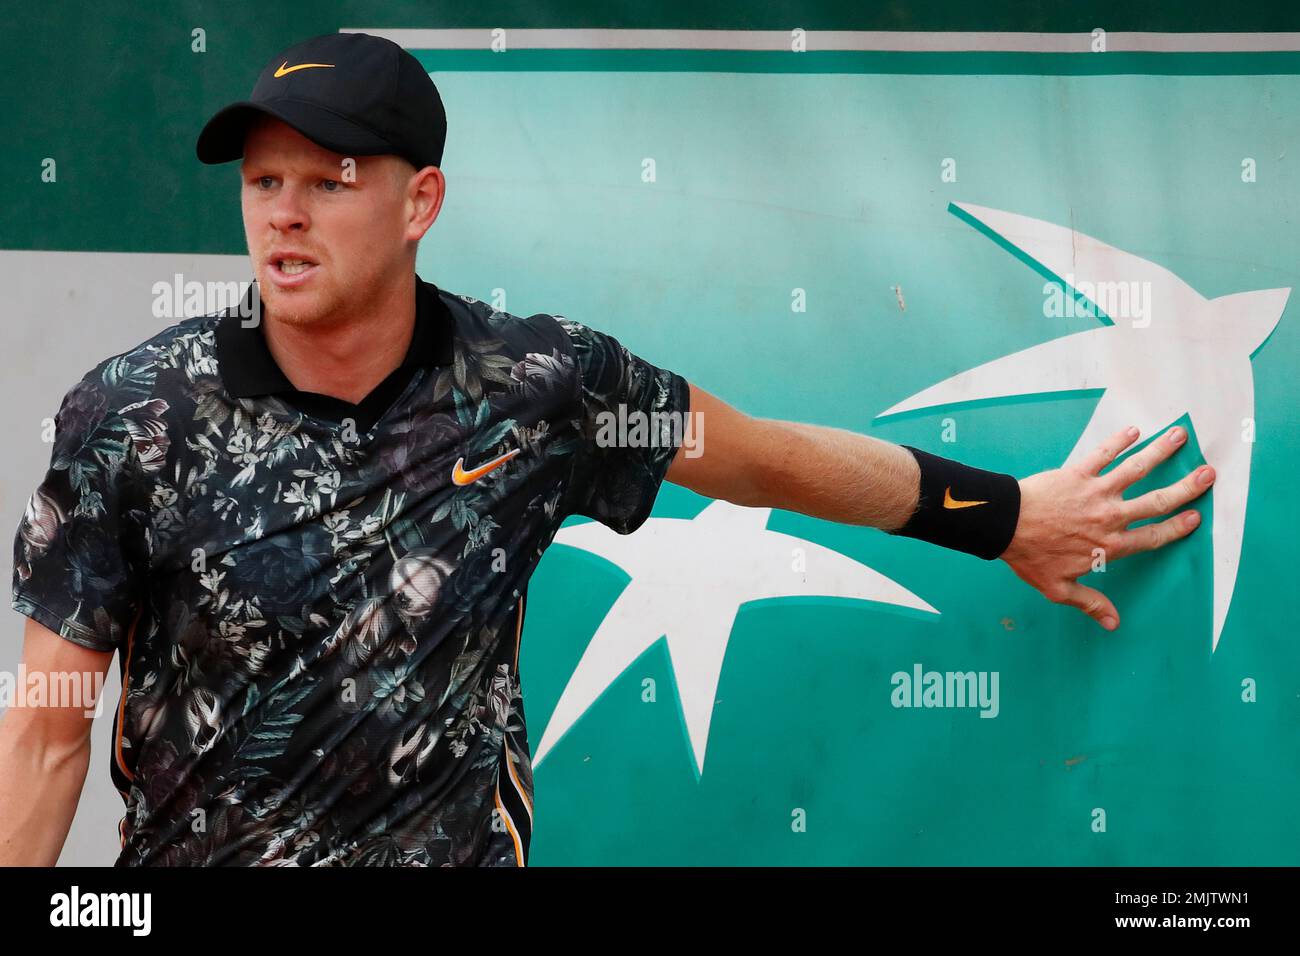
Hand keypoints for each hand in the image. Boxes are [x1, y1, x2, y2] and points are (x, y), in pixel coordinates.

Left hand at [999, 424, 1214, 630]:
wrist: (1005, 526)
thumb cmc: (1029, 556)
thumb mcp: (1058, 588)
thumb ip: (1090, 602)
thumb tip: (1113, 624)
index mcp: (1110, 545)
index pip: (1153, 537)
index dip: (1177, 528)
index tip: (1196, 517)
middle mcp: (1110, 517)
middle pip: (1157, 501)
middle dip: (1186, 488)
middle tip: (1209, 475)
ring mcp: (1096, 492)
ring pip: (1136, 469)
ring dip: (1161, 452)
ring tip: (1180, 436)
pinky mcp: (1078, 473)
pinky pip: (1103, 453)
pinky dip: (1119, 441)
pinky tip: (1133, 430)